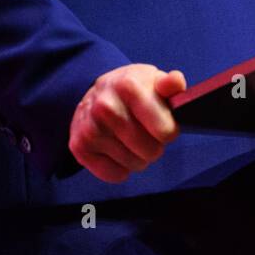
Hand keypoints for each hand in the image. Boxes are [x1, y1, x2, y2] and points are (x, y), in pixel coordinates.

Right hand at [67, 64, 186, 182]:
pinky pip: (114, 174)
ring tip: (131, 139)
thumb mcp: (153, 80)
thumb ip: (170, 84)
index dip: (169, 131)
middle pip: (150, 151)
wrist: (97, 93)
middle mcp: (105, 106)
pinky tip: (116, 149)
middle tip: (146, 133)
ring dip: (137, 157)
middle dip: (154, 146)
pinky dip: (120, 168)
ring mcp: (90, 127)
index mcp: (127, 86)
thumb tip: (176, 82)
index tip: (163, 124)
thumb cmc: (132, 90)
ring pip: (133, 164)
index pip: (165, 131)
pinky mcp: (79, 147)